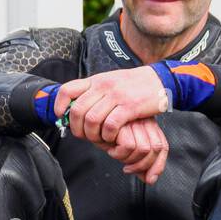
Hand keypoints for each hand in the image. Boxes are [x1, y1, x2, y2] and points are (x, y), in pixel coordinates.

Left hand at [53, 67, 169, 145]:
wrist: (160, 80)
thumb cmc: (135, 85)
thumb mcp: (110, 82)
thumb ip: (95, 92)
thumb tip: (77, 106)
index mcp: (96, 80)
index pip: (68, 90)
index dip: (60, 106)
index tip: (62, 117)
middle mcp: (103, 86)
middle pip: (77, 110)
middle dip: (77, 129)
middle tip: (83, 136)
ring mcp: (116, 96)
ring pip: (92, 120)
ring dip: (92, 135)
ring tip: (98, 139)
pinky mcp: (129, 107)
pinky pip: (110, 125)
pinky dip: (108, 136)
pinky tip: (112, 137)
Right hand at [100, 117, 169, 184]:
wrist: (86, 118)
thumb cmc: (103, 133)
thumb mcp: (123, 147)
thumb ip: (138, 161)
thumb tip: (150, 180)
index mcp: (147, 125)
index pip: (162, 147)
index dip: (158, 166)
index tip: (148, 178)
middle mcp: (143, 121)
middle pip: (156, 148)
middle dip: (140, 165)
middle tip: (126, 166)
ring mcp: (133, 120)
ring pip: (143, 148)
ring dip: (127, 158)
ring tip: (115, 154)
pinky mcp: (122, 122)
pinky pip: (128, 145)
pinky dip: (118, 153)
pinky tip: (109, 148)